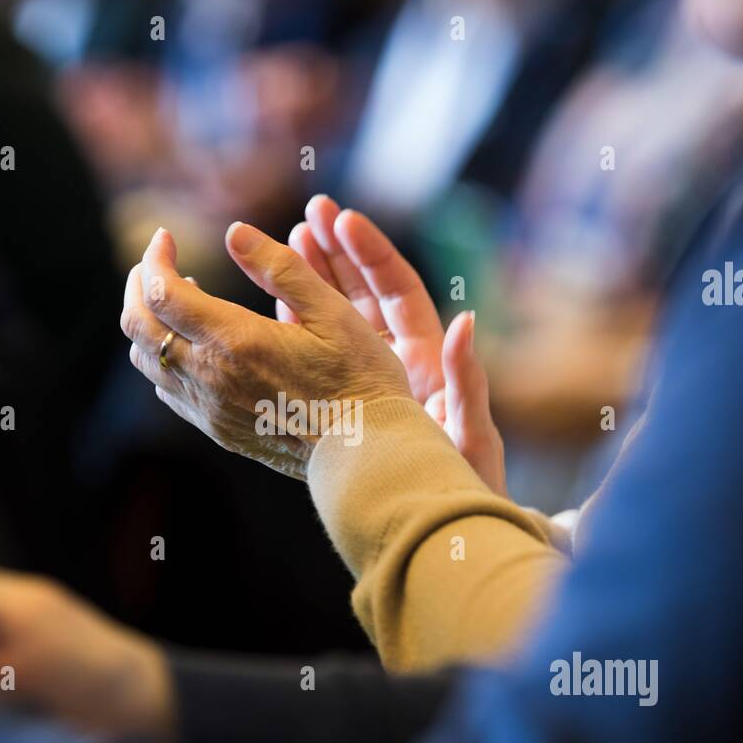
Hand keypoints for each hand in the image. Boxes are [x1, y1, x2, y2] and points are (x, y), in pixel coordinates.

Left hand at [120, 224, 412, 479]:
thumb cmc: (359, 379)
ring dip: (150, 323)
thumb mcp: (332, 311)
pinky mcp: (217, 429)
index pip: (162, 292)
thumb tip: (235, 232)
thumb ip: (281, 267)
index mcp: (235, 341)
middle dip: (139, 285)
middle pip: (139, 325)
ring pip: (146, 359)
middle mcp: (209, 376)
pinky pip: (168, 390)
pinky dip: (165, 357)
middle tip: (158, 263)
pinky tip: (196, 346)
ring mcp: (208, 408)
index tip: (166, 238)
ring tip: (180, 301)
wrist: (366, 452)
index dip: (155, 258)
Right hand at [288, 195, 507, 495]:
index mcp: (427, 363)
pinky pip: (318, 354)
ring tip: (285, 241)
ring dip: (314, 280)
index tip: (341, 218)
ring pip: (336, 320)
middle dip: (337, 252)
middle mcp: (397, 365)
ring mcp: (367, 383)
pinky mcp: (342, 405)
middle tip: (309, 213)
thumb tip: (465, 322)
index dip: (370, 253)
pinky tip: (271, 300)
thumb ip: (467, 382)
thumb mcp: (471, 435)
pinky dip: (298, 326)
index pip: (397, 291)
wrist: (441, 529)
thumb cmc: (464, 487)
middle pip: (363, 294)